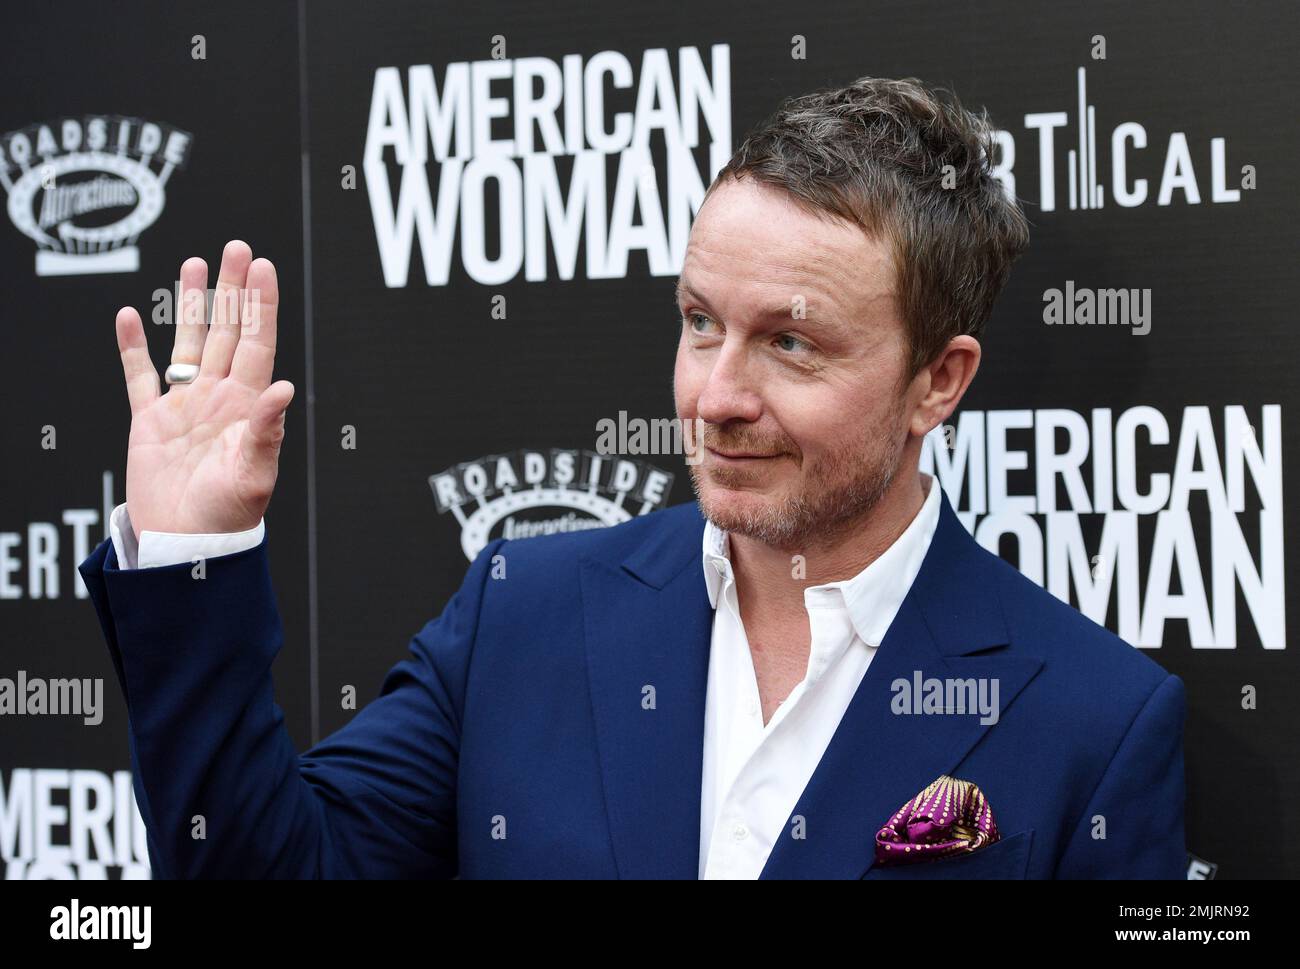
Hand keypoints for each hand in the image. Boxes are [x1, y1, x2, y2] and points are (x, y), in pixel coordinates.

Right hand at [115, 240, 293, 542]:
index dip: (261, 306)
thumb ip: (267, 431)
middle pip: (228, 332)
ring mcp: (185, 407)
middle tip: (237, 247)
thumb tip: (284, 388)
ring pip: (189, 343)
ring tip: (195, 264)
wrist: (187, 546)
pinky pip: (140, 376)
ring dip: (192, 305)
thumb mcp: (255, 475)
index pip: (258, 343)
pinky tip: (133, 315)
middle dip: (232, 290)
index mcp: (248, 406)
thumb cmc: (228, 516)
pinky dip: (134, 347)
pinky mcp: (150, 422)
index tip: (264, 267)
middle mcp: (219, 398)